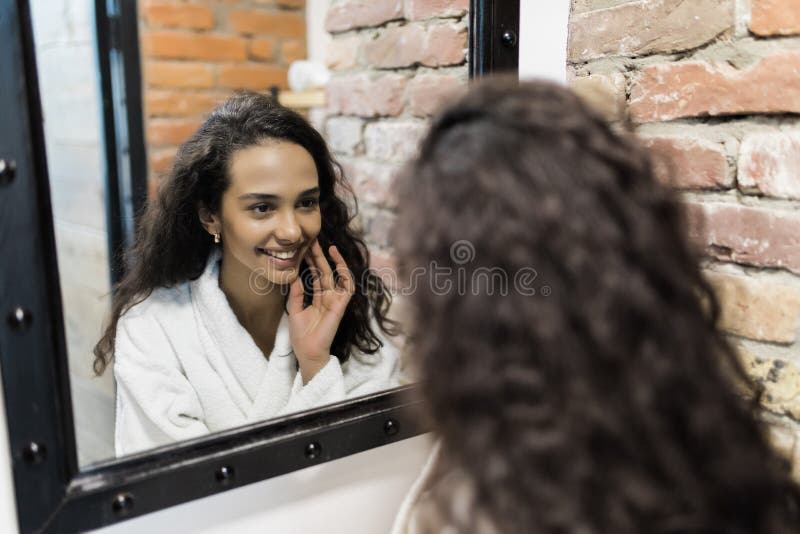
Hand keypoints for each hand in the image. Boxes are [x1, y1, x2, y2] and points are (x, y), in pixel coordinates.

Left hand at [288, 240, 354, 384]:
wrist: (307, 352)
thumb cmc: (301, 336)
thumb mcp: (294, 310)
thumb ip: (296, 293)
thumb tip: (295, 275)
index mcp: (318, 298)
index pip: (316, 275)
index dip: (311, 262)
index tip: (304, 248)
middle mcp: (328, 297)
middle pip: (325, 272)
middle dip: (319, 256)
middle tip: (312, 240)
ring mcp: (335, 301)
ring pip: (337, 276)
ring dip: (334, 261)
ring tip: (328, 247)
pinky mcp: (341, 306)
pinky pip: (347, 288)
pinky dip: (345, 275)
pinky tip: (338, 264)